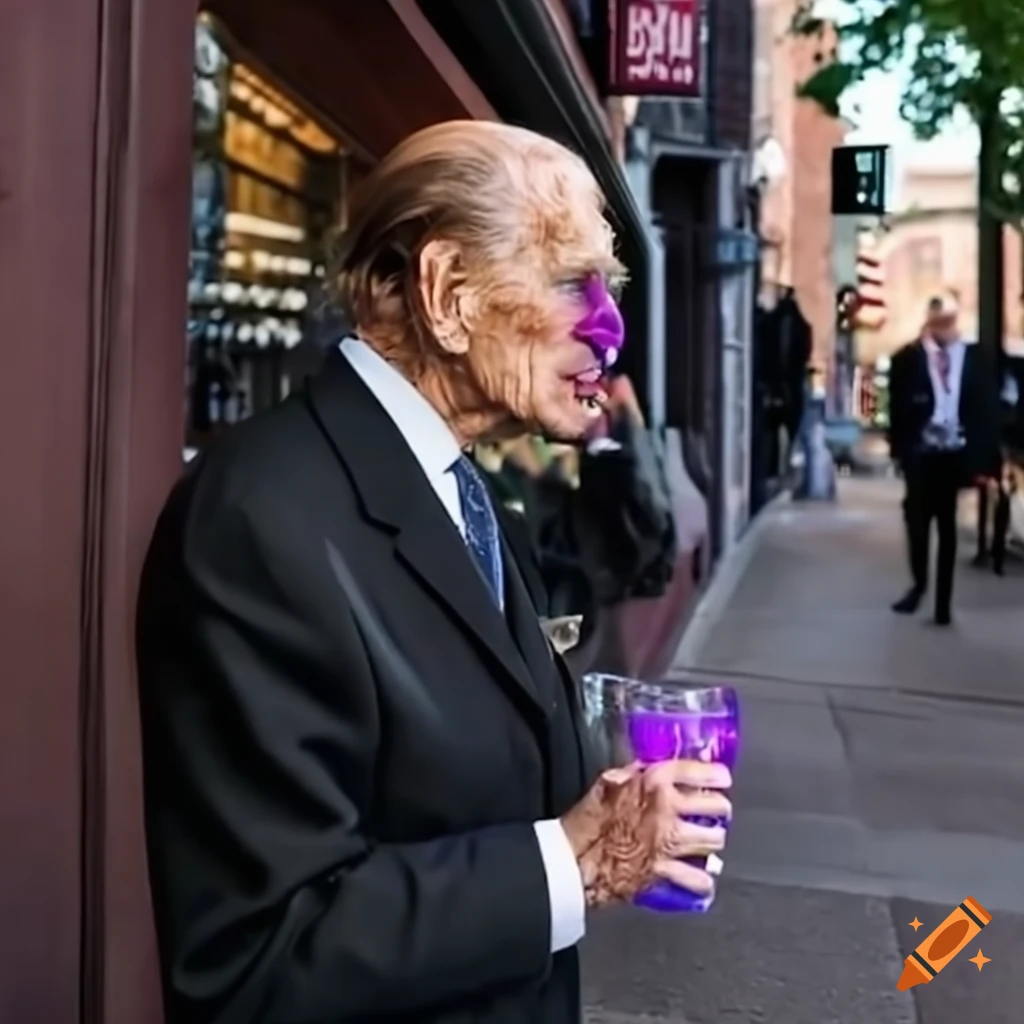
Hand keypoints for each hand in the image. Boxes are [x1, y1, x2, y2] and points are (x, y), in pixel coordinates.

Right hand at [560, 760, 731, 907]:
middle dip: (720, 808)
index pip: (698, 771)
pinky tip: (702, 879)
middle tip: (717, 810)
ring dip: (713, 840)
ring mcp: (669, 842)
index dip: (715, 774)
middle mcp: (668, 810)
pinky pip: (697, 880)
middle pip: (716, 806)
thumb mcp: (607, 783)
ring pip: (714, 840)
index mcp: (653, 783)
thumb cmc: (585, 820)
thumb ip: (632, 774)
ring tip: (709, 840)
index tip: (722, 778)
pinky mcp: (665, 871)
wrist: (573, 859)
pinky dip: (702, 881)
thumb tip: (644, 770)